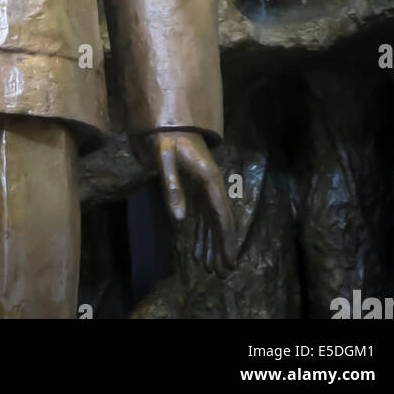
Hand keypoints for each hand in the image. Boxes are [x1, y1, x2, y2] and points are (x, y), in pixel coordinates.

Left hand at [146, 130, 236, 276]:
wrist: (166, 121)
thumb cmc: (165, 136)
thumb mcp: (163, 157)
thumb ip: (171, 186)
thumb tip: (180, 220)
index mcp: (209, 177)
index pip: (221, 213)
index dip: (227, 238)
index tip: (230, 259)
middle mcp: (212, 184)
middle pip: (220, 220)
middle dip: (222, 246)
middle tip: (222, 272)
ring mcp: (205, 185)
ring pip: (212, 220)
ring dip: (212, 243)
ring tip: (210, 267)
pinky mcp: (196, 186)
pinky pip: (203, 214)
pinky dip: (203, 232)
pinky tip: (200, 248)